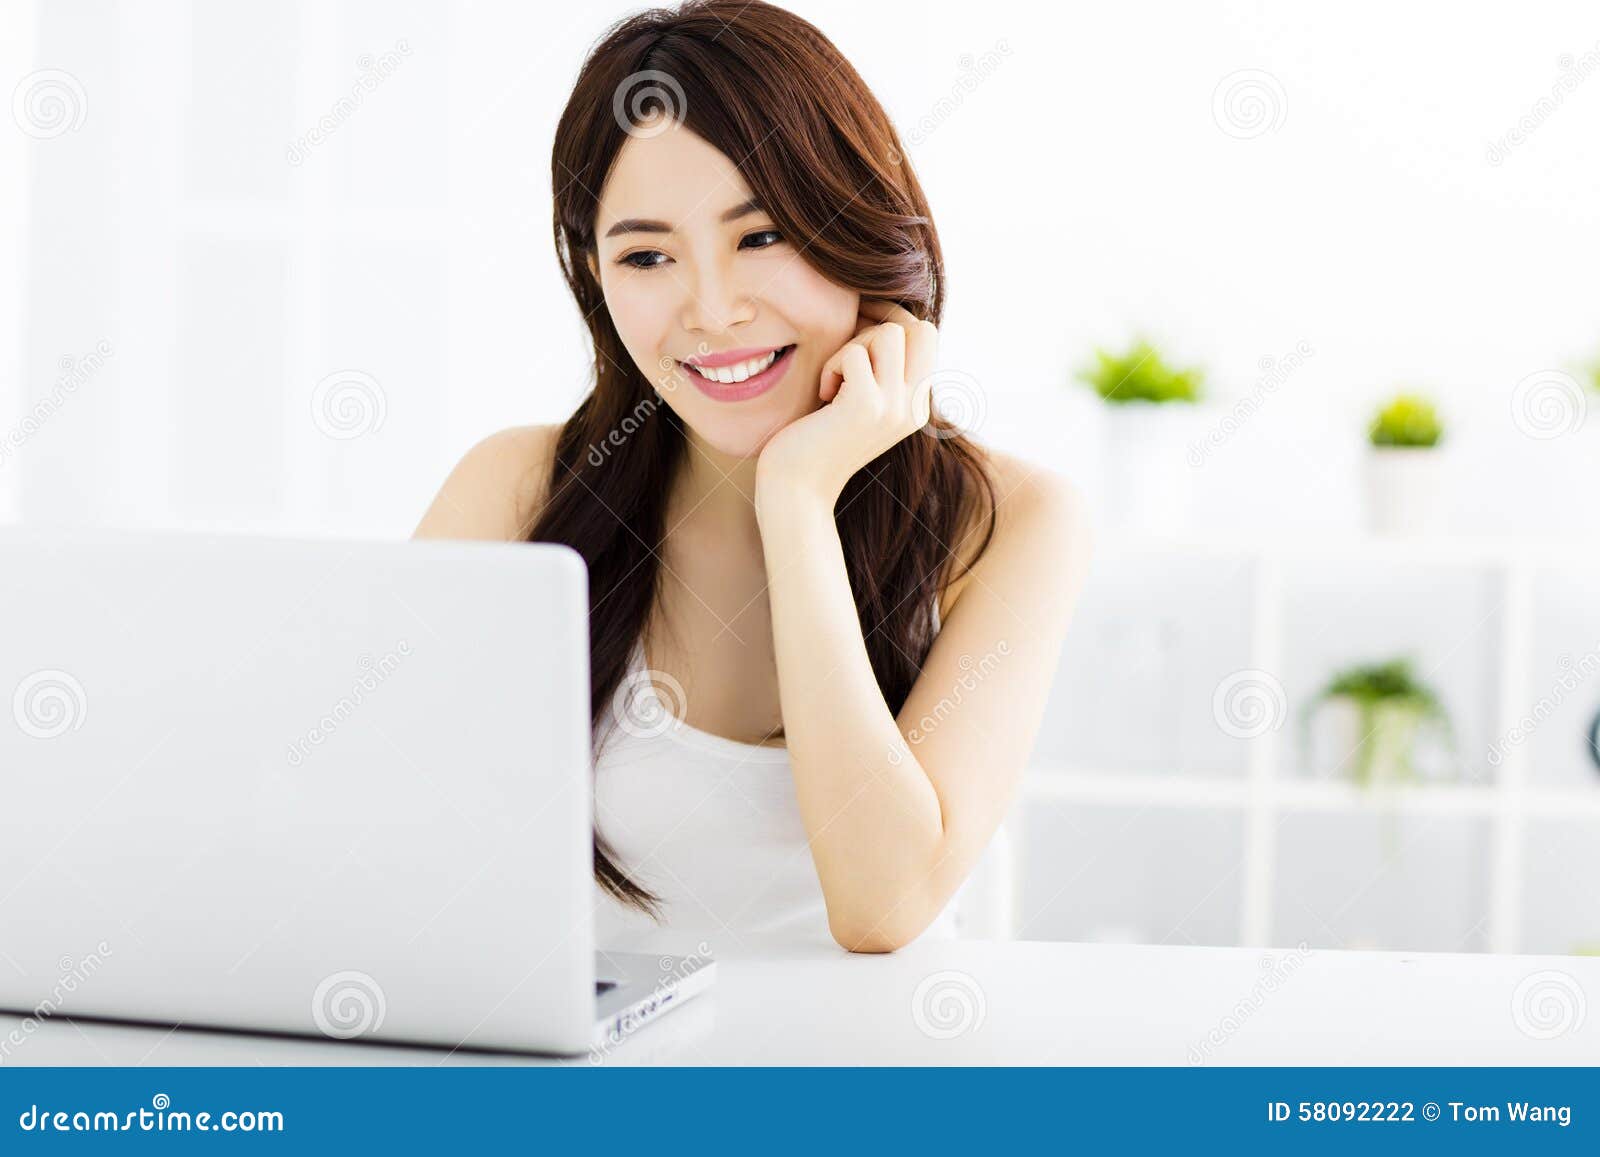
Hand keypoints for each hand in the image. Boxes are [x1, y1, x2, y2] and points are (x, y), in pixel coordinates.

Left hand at [755, 299, 938, 504]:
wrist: (798, 490)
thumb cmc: (817, 440)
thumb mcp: (858, 403)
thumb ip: (877, 369)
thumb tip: (876, 312)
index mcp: (917, 405)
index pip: (926, 336)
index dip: (890, 320)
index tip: (856, 330)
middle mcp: (914, 408)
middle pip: (919, 328)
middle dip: (877, 327)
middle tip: (847, 356)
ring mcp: (894, 408)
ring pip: (889, 333)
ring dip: (853, 346)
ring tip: (836, 379)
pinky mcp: (866, 408)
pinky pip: (852, 354)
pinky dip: (831, 367)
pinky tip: (824, 395)